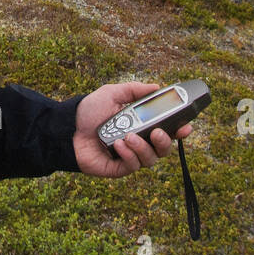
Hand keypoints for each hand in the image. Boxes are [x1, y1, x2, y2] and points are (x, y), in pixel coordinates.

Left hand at [73, 82, 192, 178]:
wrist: (67, 128)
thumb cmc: (89, 111)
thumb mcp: (113, 93)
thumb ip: (134, 90)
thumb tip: (157, 86)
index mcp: (141, 125)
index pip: (167, 130)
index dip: (180, 130)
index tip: (186, 126)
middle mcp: (138, 142)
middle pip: (164, 148)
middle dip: (165, 142)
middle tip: (157, 132)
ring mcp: (129, 156)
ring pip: (150, 159)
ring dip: (143, 148)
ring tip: (129, 137)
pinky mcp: (118, 168)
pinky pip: (133, 166)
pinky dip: (129, 155)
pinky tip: (118, 145)